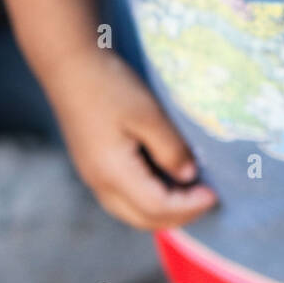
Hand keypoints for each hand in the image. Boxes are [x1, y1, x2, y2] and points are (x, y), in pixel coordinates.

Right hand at [44, 47, 217, 231]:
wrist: (69, 63)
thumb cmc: (110, 84)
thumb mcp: (147, 113)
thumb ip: (170, 148)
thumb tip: (188, 177)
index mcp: (113, 173)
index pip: (157, 207)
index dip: (189, 206)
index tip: (214, 194)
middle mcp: (100, 183)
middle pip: (143, 219)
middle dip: (178, 216)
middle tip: (206, 199)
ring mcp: (92, 176)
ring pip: (131, 212)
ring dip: (163, 210)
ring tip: (189, 194)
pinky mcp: (92, 165)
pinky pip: (123, 197)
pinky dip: (147, 199)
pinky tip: (164, 182)